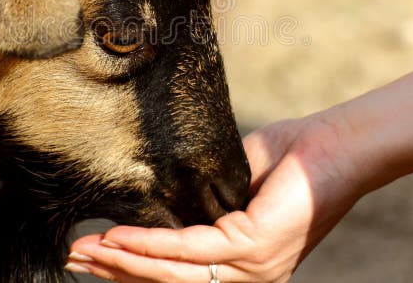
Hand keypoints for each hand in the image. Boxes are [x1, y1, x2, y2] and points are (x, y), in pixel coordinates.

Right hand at [66, 113, 365, 281]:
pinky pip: (188, 250)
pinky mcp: (253, 248)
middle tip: (75, 259)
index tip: (94, 255)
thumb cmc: (292, 158)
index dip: (132, 269)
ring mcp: (253, 270)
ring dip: (122, 262)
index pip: (178, 276)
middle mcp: (248, 279)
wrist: (337, 145)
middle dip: (116, 272)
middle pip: (167, 282)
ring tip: (84, 251)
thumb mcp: (235, 183)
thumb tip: (157, 196)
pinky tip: (116, 239)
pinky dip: (148, 245)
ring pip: (171, 273)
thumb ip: (201, 199)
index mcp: (243, 267)